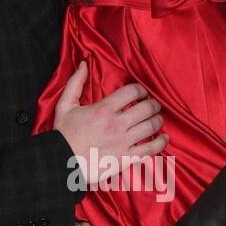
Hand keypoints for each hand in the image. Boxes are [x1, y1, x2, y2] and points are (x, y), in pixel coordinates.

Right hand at [53, 62, 168, 186]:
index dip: (141, 90)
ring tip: (158, 119)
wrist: (62, 162)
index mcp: (104, 109)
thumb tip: (83, 64)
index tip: (142, 93)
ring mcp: (123, 142)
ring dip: (158, 120)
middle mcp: (117, 124)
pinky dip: (161, 142)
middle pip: (146, 108)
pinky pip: (150, 149)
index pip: (132, 92)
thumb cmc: (63, 135)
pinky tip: (164, 138)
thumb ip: (75, 82)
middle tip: (154, 105)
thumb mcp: (65, 105)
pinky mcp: (126, 158)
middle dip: (154, 104)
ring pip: (151, 126)